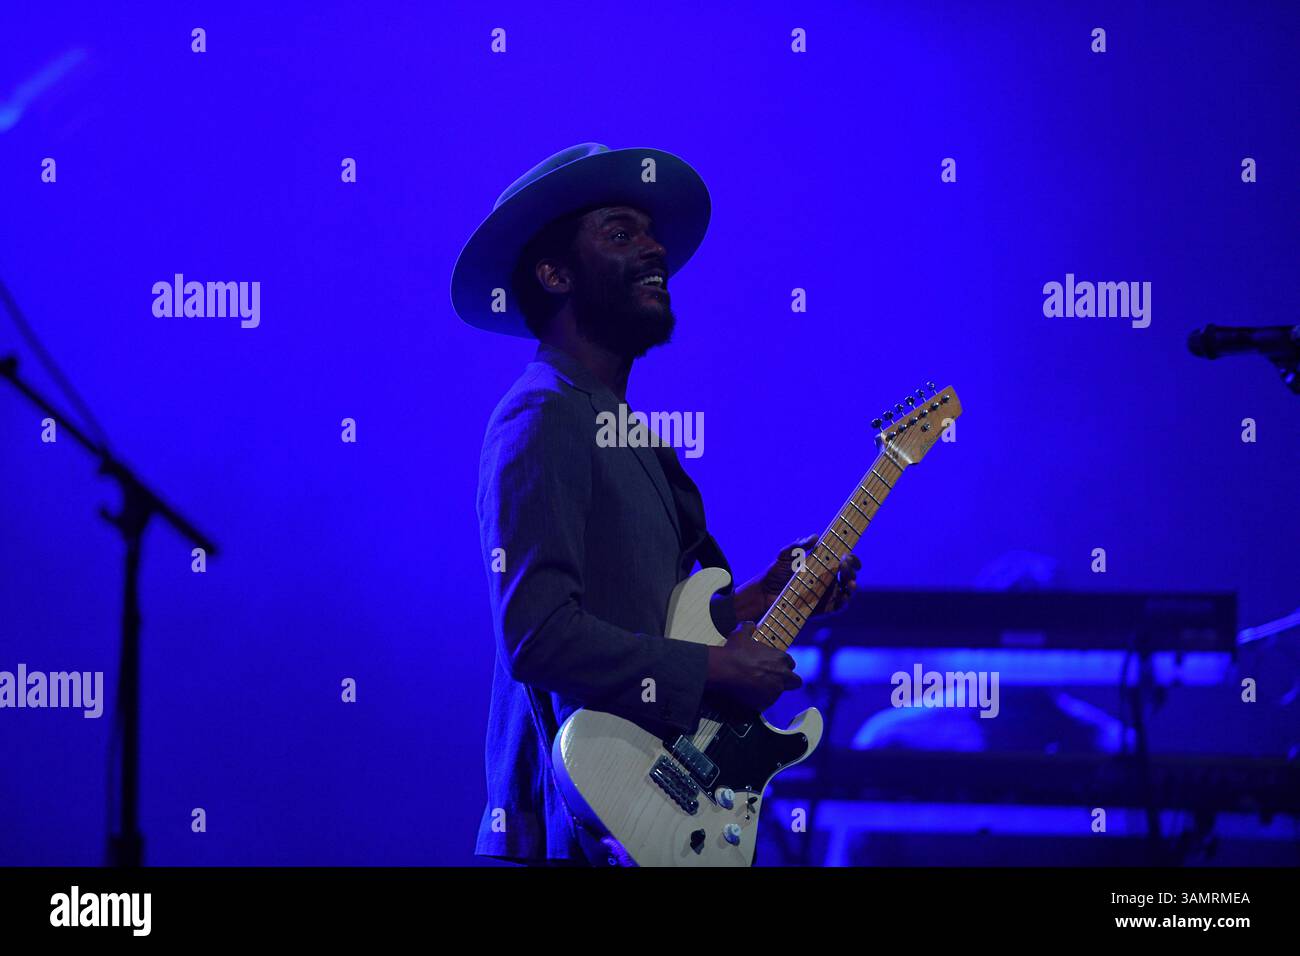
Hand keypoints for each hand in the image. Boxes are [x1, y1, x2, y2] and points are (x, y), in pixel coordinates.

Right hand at [705, 621, 802, 711]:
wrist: (726, 670)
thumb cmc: (735, 652)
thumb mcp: (740, 634)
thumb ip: (748, 628)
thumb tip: (750, 624)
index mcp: (780, 658)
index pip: (790, 663)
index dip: (783, 665)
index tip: (774, 667)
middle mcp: (782, 674)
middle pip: (795, 682)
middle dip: (788, 682)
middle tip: (774, 681)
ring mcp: (776, 690)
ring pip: (779, 693)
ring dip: (770, 691)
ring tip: (755, 689)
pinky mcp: (766, 702)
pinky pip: (766, 703)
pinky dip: (759, 701)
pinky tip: (748, 695)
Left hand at [735, 534, 860, 620]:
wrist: (764, 593)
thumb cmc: (775, 572)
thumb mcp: (785, 555)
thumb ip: (798, 546)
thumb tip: (815, 537)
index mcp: (822, 565)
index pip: (843, 560)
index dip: (851, 558)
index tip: (848, 556)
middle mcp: (827, 579)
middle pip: (848, 575)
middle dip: (851, 571)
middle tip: (844, 567)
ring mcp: (825, 594)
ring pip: (847, 591)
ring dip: (852, 586)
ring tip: (850, 584)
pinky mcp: (821, 608)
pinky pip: (837, 607)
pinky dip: (843, 602)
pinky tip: (843, 597)